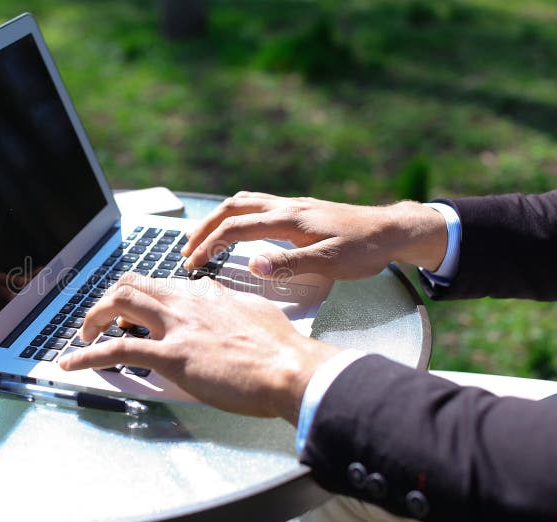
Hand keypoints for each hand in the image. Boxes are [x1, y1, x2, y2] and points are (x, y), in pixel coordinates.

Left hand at [58, 272, 340, 423]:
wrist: (290, 367)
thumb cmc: (281, 348)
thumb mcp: (256, 314)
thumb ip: (234, 306)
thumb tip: (227, 305)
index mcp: (206, 294)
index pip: (163, 285)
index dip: (143, 298)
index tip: (136, 312)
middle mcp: (186, 302)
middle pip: (133, 285)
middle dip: (109, 301)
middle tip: (101, 321)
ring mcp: (176, 327)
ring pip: (119, 303)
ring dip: (93, 318)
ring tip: (83, 336)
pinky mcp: (171, 355)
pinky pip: (116, 350)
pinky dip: (86, 356)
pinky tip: (69, 364)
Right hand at [181, 192, 447, 280]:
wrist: (392, 230)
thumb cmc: (364, 250)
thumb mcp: (329, 263)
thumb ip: (289, 264)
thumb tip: (253, 264)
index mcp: (288, 219)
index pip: (235, 228)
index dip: (209, 246)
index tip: (192, 265)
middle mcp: (286, 206)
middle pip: (232, 207)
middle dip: (204, 228)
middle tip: (186, 250)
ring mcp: (292, 204)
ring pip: (243, 200)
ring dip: (218, 218)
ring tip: (202, 238)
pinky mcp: (298, 208)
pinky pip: (256, 203)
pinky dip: (235, 214)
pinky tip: (236, 227)